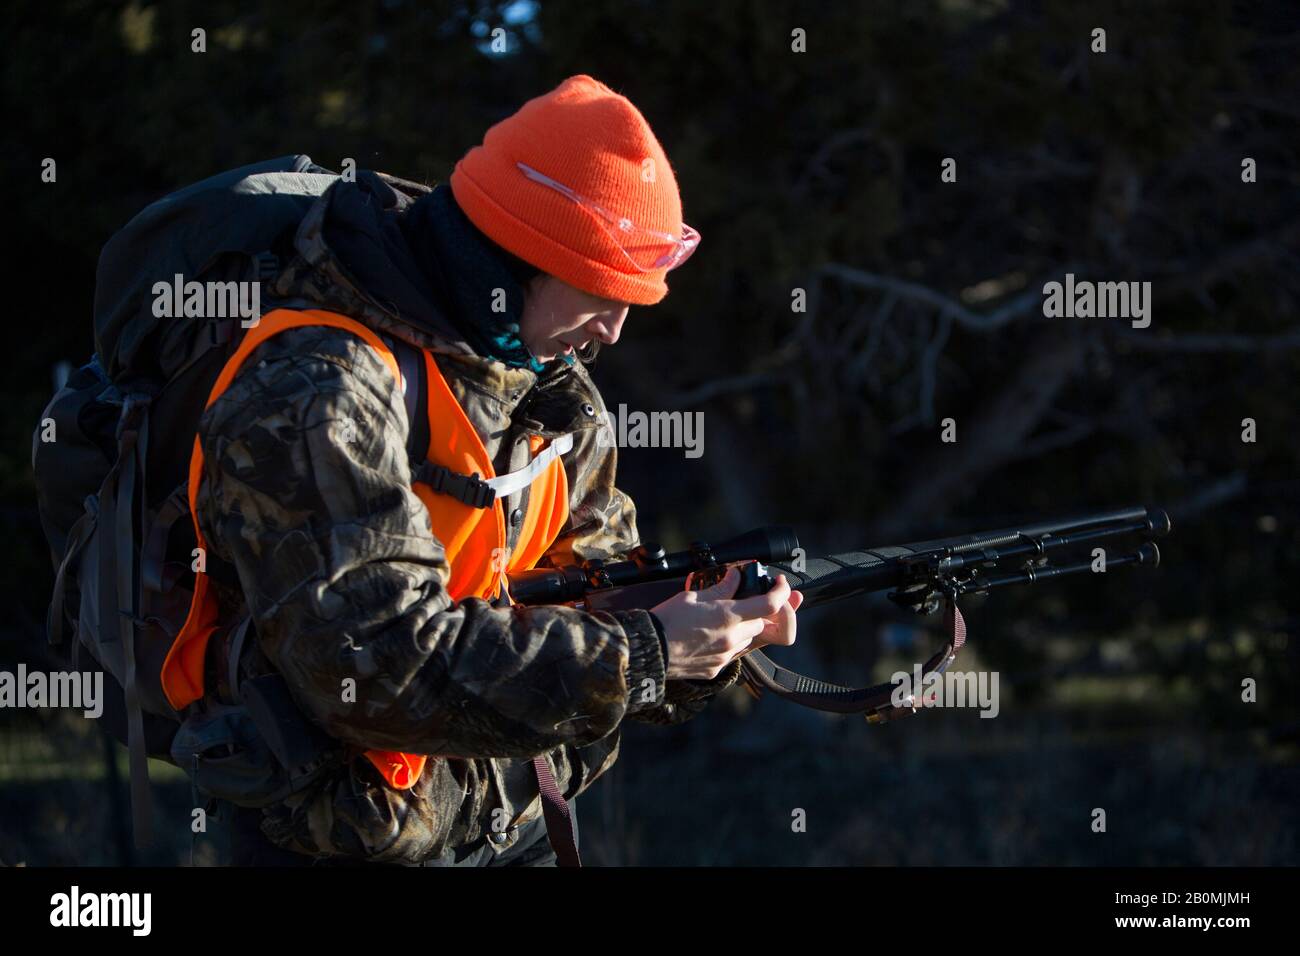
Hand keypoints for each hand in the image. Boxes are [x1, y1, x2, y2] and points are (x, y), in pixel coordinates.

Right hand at [651, 566, 802, 679]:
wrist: (648, 651)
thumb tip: (736, 576)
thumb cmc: (666, 620)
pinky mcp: (716, 668)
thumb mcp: (693, 595)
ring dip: (744, 628)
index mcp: (728, 616)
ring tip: (723, 618)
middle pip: (761, 624)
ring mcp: (725, 656)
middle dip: (758, 612)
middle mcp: (732, 638)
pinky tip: (712, 634)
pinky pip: (732, 653)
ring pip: (748, 640)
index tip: (780, 584)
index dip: (781, 592)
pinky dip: (729, 642)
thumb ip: (721, 587)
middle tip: (745, 600)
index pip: (770, 604)